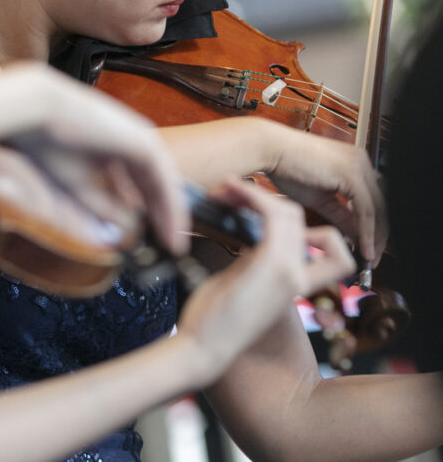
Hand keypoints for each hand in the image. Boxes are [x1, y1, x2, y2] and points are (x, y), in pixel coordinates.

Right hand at [34, 69, 188, 256]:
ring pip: (163, 181)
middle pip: (153, 184)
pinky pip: (164, 177)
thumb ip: (104, 209)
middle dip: (161, 214)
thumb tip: (125, 230)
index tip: (145, 237)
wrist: (40, 114)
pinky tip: (172, 225)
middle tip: (168, 243)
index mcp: (111, 149)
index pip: (134, 184)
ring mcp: (138, 138)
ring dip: (170, 212)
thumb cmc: (49, 146)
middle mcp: (128, 142)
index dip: (141, 211)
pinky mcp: (143, 140)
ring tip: (174, 241)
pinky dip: (170, 203)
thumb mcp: (79, 189)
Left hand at [175, 178, 354, 382]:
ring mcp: (288, 270)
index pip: (332, 252)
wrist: (204, 348)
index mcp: (294, 285)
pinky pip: (274, 216)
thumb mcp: (240, 284)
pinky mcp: (271, 264)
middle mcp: (298, 276)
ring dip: (256, 193)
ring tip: (226, 189)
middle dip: (268, 199)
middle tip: (232, 194)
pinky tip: (229, 191)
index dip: (311, 229)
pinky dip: (253, 196)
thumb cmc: (213, 320)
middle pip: (302, 220)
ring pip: (290, 213)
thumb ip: (251, 261)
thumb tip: (243, 231)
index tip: (268, 218)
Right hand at [264, 124, 385, 263]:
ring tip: (369, 257)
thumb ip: (340, 216)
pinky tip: (364, 248)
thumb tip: (355, 236)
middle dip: (380, 235)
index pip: (375, 201)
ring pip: (378, 209)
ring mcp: (359, 166)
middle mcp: (361, 162)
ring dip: (376, 237)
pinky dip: (367, 232)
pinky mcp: (352, 174)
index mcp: (355, 164)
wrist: (269, 149)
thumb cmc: (285, 167)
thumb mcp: (318, 198)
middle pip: (382, 206)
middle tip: (372, 257)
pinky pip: (366, 209)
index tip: (368, 247)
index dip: (375, 228)